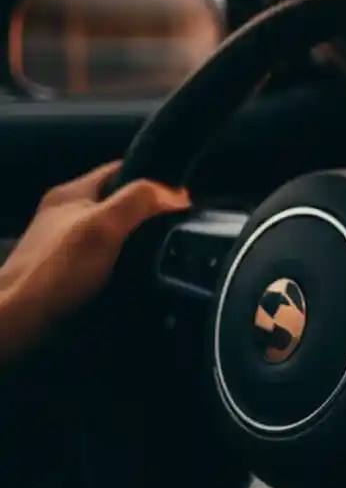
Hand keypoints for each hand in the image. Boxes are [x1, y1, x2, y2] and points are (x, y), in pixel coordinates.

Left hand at [0, 161, 189, 364]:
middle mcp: (67, 214)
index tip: (182, 191)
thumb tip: (177, 193)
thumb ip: (138, 201)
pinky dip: (126, 262)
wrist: (21, 317)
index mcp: (72, 193)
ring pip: (115, 231)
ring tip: (167, 249)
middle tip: (179, 224)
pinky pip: (108, 257)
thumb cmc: (57, 269)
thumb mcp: (103, 226)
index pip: (120, 170)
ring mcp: (67, 243)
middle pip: (119, 201)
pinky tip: (141, 273)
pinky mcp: (70, 270)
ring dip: (139, 239)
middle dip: (149, 211)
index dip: (153, 175)